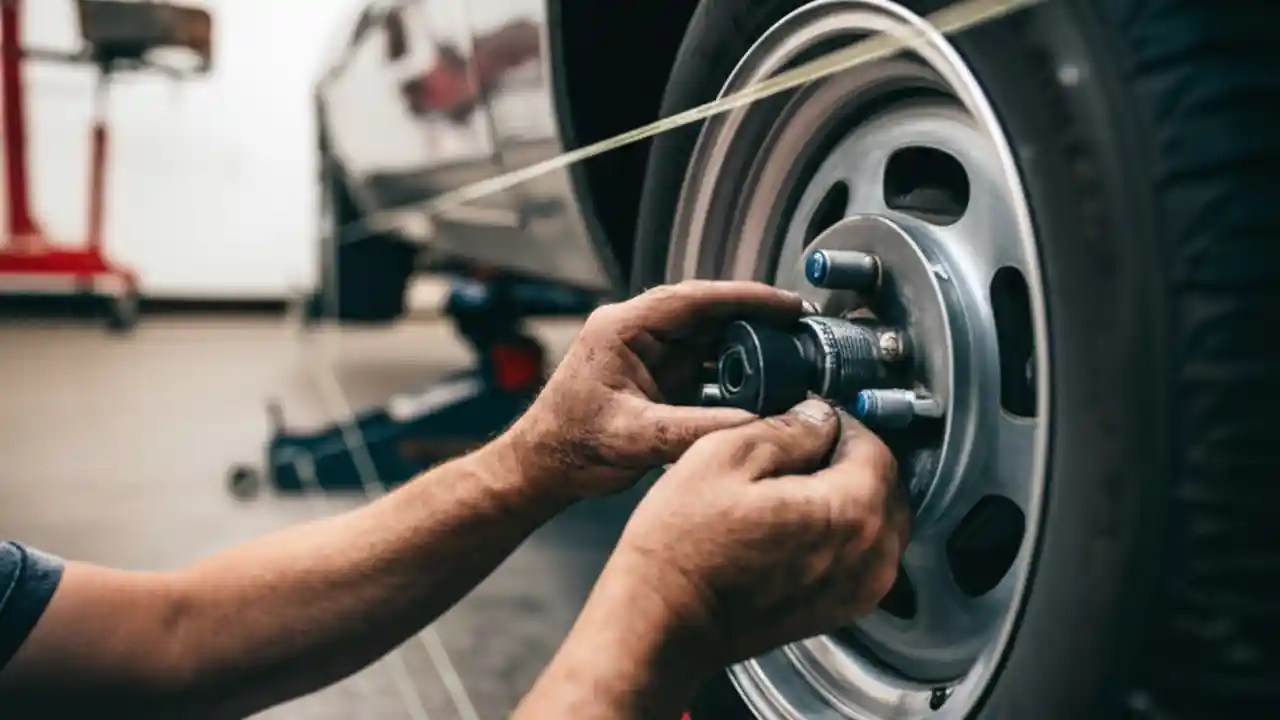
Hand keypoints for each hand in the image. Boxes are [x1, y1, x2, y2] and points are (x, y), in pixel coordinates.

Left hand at [505, 280, 803, 499]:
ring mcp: (649, 355)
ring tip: (793, 357)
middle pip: (710, 314)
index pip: (695, 299)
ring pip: (711, 339)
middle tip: (802, 330)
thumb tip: (754, 424)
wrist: (542, 468)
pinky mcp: (658, 379)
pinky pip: (705, 367)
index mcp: (623, 329)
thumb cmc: (568, 446)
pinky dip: (735, 373)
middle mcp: (638, 334)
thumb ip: (695, 429)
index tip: (787, 305)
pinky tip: (765, 386)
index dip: (746, 298)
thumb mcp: (635, 438)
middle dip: (757, 320)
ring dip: (749, 347)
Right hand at [607, 398, 908, 665]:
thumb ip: (787, 429)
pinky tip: (796, 523)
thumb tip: (818, 417)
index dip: (842, 423)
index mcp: (850, 512)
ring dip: (851, 495)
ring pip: (880, 521)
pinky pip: (865, 555)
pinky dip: (845, 531)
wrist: (664, 621)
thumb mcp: (724, 456)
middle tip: (803, 447)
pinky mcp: (841, 610)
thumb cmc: (684, 548)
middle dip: (851, 459)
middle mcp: (871, 557)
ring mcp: (859, 590)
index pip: (875, 447)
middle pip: (886, 485)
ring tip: (796, 485)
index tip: (809, 417)